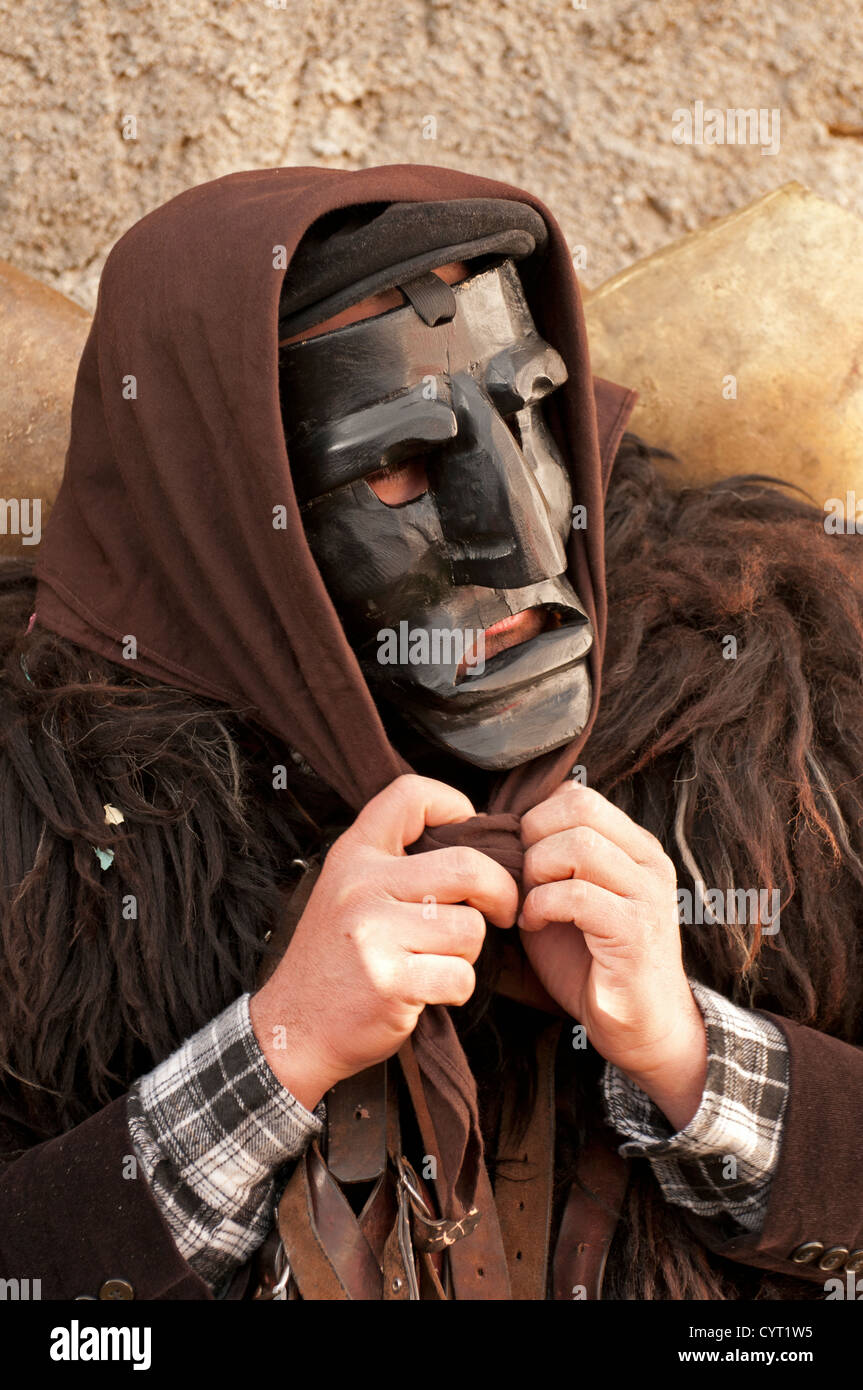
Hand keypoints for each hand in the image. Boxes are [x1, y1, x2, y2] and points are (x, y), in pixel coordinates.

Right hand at [250, 774, 517, 1111]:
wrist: (293, 1027)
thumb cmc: (338, 958)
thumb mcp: (350, 890)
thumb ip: (399, 863)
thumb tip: (477, 838)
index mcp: (354, 855)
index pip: (410, 794)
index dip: (455, 805)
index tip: (468, 837)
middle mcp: (361, 885)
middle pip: (468, 866)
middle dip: (500, 892)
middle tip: (500, 911)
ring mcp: (373, 933)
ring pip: (471, 927)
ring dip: (469, 952)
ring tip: (436, 960)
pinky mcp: (389, 981)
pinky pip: (461, 975)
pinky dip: (457, 989)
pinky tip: (429, 991)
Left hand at [518, 781, 706, 1129]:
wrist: (640, 1027)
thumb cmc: (593, 962)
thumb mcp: (568, 898)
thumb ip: (548, 860)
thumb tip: (497, 828)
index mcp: (634, 846)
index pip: (578, 795)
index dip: (536, 819)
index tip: (522, 858)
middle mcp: (648, 861)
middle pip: (579, 808)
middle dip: (534, 839)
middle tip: (522, 879)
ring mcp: (647, 894)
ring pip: (579, 846)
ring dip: (537, 873)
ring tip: (528, 904)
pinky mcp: (635, 932)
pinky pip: (577, 896)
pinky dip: (541, 907)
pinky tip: (533, 926)